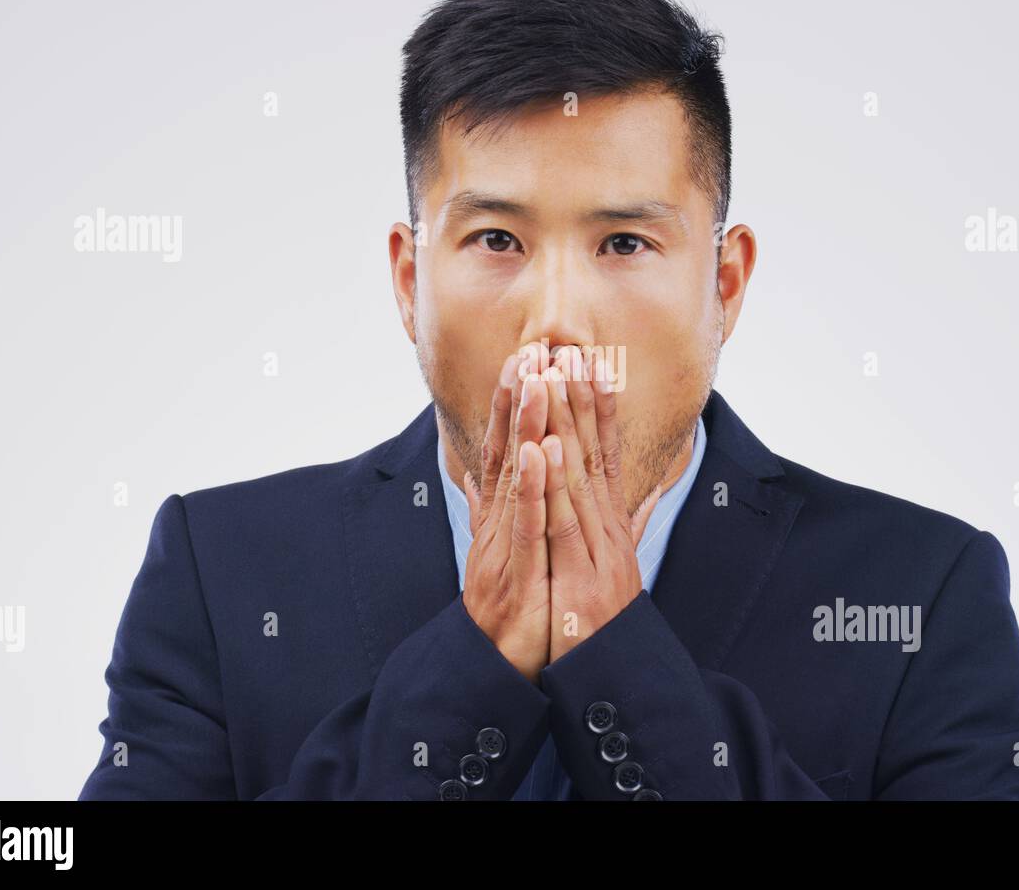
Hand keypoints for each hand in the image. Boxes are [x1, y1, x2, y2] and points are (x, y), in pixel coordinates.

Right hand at [461, 344, 552, 682]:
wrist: (500, 667)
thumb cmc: (510, 609)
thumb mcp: (507, 552)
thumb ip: (501, 511)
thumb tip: (483, 478)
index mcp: (504, 515)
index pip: (509, 449)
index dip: (515, 405)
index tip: (528, 359)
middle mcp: (497, 522)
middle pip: (506, 450)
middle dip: (516, 400)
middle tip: (526, 351)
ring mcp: (503, 544)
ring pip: (514, 476)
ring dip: (523, 426)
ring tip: (534, 381)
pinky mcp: (515, 571)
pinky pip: (524, 523)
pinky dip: (530, 487)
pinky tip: (535, 453)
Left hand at [540, 347, 662, 664]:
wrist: (607, 679)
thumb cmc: (602, 624)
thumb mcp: (616, 566)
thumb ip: (633, 523)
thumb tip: (654, 488)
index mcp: (610, 526)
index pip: (604, 455)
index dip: (599, 408)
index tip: (593, 362)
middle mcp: (608, 531)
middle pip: (594, 455)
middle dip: (583, 399)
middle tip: (574, 347)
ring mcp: (595, 552)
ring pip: (577, 476)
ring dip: (566, 423)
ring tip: (555, 376)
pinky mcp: (577, 577)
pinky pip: (560, 522)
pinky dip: (550, 482)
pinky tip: (542, 446)